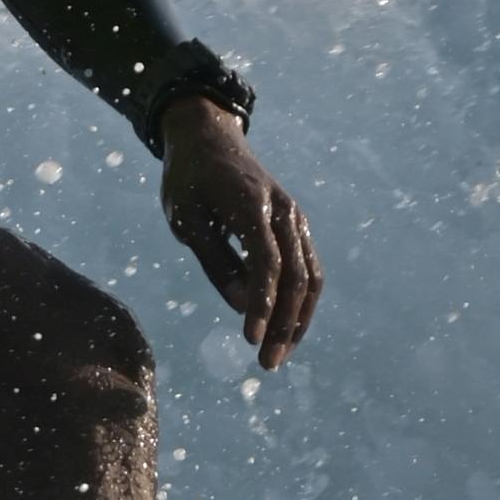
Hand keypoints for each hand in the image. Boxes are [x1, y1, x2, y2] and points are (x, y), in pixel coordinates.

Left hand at [159, 104, 321, 370]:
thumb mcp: (187, 219)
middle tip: (266, 363)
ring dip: (298, 319)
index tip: (250, 340)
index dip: (262, 305)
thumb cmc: (189, 180)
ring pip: (311, 277)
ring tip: (278, 354)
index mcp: (251, 205)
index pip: (267, 264)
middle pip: (297, 277)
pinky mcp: (296, 225)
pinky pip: (309, 268)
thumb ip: (216, 262)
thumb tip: (244, 308)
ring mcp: (295, 218)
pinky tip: (286, 327)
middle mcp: (283, 212)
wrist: (209, 137)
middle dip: (284, 324)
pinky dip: (302, 301)